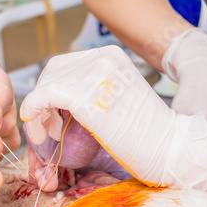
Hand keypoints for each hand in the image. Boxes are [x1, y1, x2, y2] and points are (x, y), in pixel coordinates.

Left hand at [19, 46, 206, 189]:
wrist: (172, 149)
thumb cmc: (150, 137)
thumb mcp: (119, 103)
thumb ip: (94, 94)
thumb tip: (62, 105)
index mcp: (111, 57)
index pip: (66, 66)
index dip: (52, 92)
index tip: (54, 120)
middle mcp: (101, 57)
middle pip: (52, 72)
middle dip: (42, 101)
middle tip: (48, 130)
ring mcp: (93, 73)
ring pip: (45, 84)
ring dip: (38, 113)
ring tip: (48, 137)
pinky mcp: (83, 95)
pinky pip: (42, 97)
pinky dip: (34, 115)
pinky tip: (41, 134)